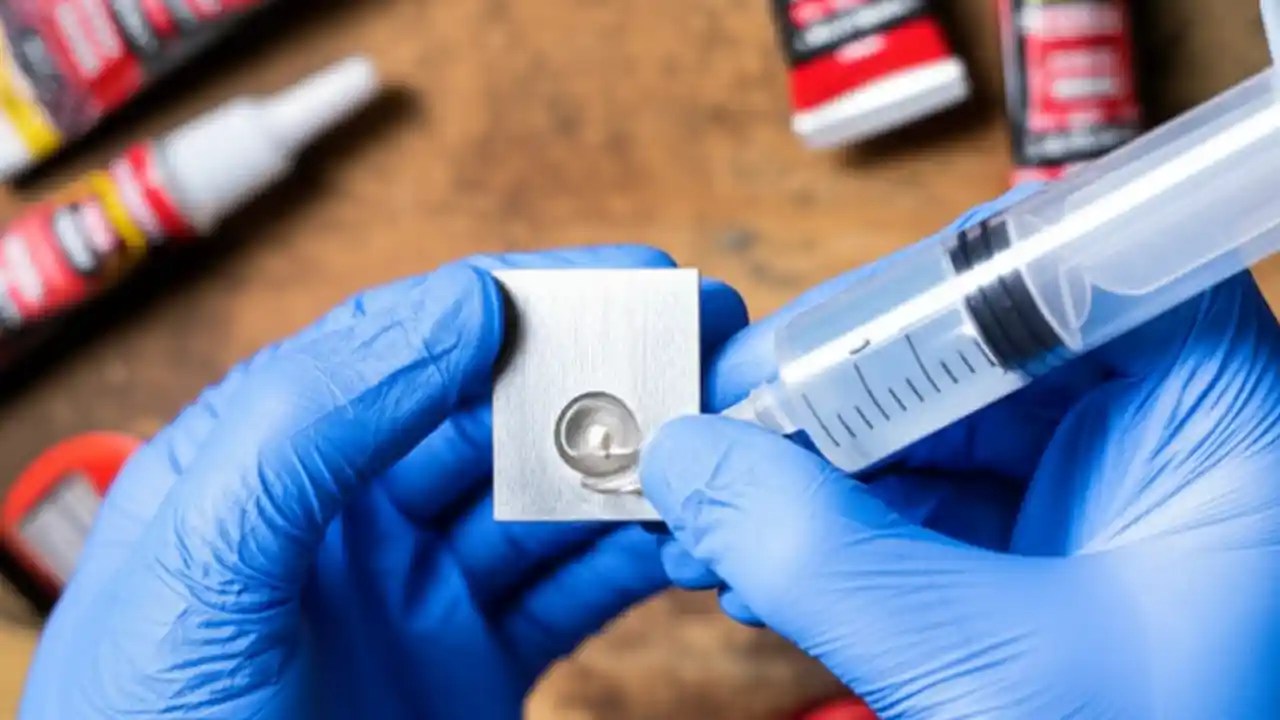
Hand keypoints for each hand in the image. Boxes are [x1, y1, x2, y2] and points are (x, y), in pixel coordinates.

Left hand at [22, 246, 747, 718]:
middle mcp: (349, 515)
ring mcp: (417, 594)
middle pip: (499, 415)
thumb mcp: (204, 563)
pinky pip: (571, 594)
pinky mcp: (471, 666)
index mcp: (268, 459)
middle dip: (603, 376)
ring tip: (718, 436)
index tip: (633, 278)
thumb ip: (316, 421)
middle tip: (705, 347)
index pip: (411, 342)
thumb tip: (463, 302)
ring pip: (549, 502)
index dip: (528, 300)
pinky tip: (685, 534)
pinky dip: (635, 561)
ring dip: (634, 468)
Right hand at [642, 194, 1279, 718]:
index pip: (1063, 271)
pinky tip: (765, 563)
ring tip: (715, 513)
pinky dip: (843, 534)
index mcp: (1216, 420)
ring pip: (937, 434)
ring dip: (814, 473)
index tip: (788, 354)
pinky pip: (934, 512)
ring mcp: (1109, 502)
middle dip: (827, 404)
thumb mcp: (989, 676)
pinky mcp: (1057, 564)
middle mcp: (1167, 438)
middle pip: (972, 349)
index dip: (914, 293)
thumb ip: (825, 556)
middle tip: (715, 437)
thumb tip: (689, 460)